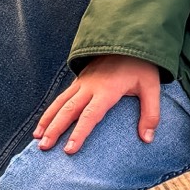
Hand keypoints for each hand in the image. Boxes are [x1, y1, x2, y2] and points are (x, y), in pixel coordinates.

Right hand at [35, 55, 160, 153]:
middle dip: (54, 129)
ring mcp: (82, 82)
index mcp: (107, 90)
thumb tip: (147, 139)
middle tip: (43, 148)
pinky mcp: (79, 80)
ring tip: (37, 138)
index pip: (90, 115)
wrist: (130, 38)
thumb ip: (150, 114)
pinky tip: (44, 123)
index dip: (79, 133)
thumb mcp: (152, 87)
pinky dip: (51, 110)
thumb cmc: (141, 66)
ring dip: (47, 120)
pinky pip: (61, 97)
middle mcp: (90, 86)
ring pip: (60, 102)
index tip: (69, 150)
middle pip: (68, 110)